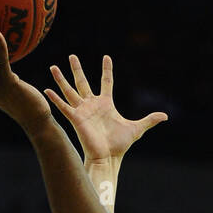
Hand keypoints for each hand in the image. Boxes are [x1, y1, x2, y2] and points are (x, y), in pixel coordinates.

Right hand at [45, 54, 166, 162]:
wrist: (108, 157)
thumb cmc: (120, 145)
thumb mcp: (137, 129)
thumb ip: (149, 120)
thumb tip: (165, 116)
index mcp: (106, 104)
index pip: (106, 82)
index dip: (106, 70)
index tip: (106, 57)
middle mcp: (92, 105)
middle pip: (83, 82)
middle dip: (77, 69)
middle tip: (72, 56)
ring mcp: (82, 111)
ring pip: (70, 91)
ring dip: (61, 79)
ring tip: (53, 66)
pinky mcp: (75, 119)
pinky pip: (64, 107)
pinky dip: (55, 99)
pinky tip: (46, 90)